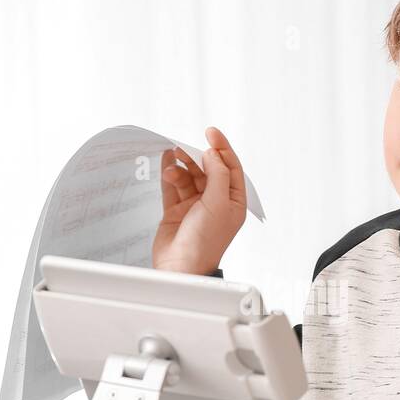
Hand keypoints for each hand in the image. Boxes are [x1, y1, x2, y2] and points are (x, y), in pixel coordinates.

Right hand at [152, 127, 246, 274]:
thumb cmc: (204, 242)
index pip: (231, 168)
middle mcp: (215, 203)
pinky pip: (172, 186)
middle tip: (184, 148)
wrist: (181, 267)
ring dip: (181, 167)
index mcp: (233, 202)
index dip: (222, 148)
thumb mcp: (218, 203)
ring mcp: (195, 206)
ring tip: (172, 160)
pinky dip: (169, 173)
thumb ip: (218, 175)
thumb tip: (213, 154)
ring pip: (188, 177)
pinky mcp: (176, 211)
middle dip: (197, 157)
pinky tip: (166, 162)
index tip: (210, 132)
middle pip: (207, 170)